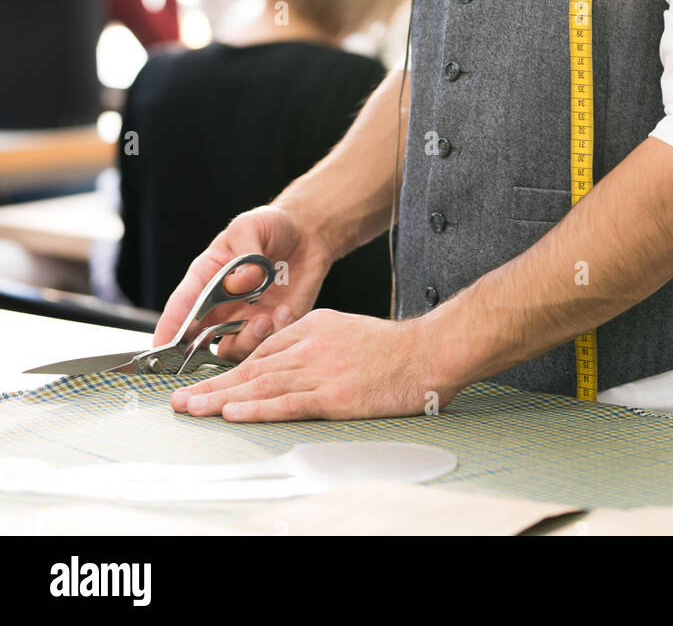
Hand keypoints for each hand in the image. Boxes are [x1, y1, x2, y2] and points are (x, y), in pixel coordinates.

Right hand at [152, 205, 333, 362]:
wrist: (307, 236)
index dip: (169, 327)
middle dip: (204, 349)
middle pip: (199, 338)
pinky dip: (276, 334)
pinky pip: (267, 346)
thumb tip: (240, 282)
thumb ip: (244, 251)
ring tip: (265, 318)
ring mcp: (245, 319)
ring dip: (247, 340)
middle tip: (222, 338)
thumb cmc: (271, 227)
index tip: (160, 348)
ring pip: (233, 349)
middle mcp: (221, 304)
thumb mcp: (252, 226)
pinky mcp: (272, 328)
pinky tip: (286, 311)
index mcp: (206, 277)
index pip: (181, 305)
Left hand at [169, 308, 460, 421]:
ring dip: (221, 398)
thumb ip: (311, 342)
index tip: (204, 383)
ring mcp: (319, 370)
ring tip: (193, 409)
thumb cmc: (390, 348)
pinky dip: (256, 408)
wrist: (424, 353)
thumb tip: (280, 362)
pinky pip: (287, 402)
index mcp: (311, 328)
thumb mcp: (342, 329)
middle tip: (180, 399)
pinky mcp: (332, 394)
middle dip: (211, 385)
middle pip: (251, 368)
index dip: (229, 370)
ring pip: (260, 385)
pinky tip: (233, 412)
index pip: (261, 351)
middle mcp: (309, 346)